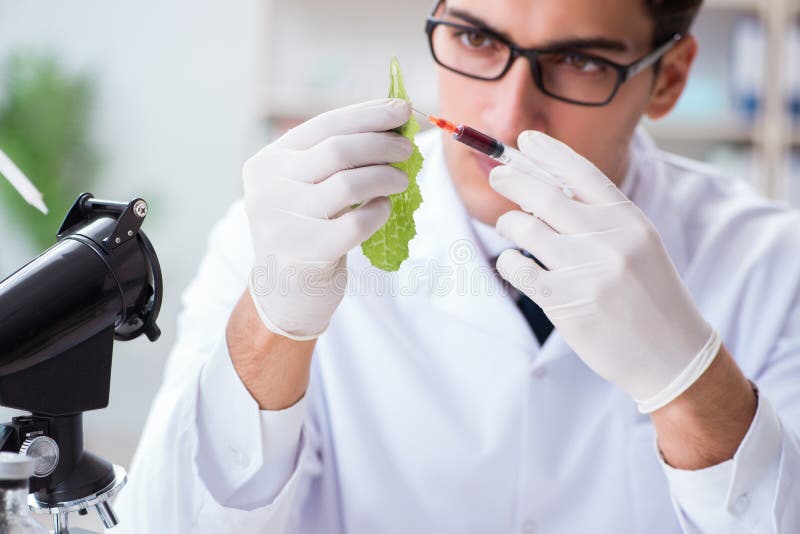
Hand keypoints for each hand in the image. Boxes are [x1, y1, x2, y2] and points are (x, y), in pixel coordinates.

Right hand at [243, 99, 411, 339]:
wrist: (285, 292)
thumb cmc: (306, 230)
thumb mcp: (304, 187)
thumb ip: (333, 157)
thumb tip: (391, 121)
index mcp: (268, 162)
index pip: (324, 126)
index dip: (368, 115)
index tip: (401, 109)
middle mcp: (270, 188)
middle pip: (339, 150)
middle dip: (382, 144)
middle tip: (407, 149)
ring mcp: (285, 221)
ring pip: (350, 184)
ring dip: (386, 176)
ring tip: (402, 180)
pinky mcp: (308, 252)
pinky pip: (358, 222)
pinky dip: (379, 211)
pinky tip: (383, 209)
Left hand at [489, 130, 720, 412]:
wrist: (672, 353)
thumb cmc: (650, 294)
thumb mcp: (639, 244)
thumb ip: (600, 217)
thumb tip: (545, 189)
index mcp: (628, 219)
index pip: (581, 172)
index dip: (548, 152)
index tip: (524, 141)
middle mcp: (608, 239)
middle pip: (544, 195)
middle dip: (513, 180)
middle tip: (496, 175)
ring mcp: (586, 270)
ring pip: (524, 228)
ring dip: (508, 224)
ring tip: (509, 227)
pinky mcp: (565, 301)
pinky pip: (518, 268)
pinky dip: (510, 261)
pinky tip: (515, 263)